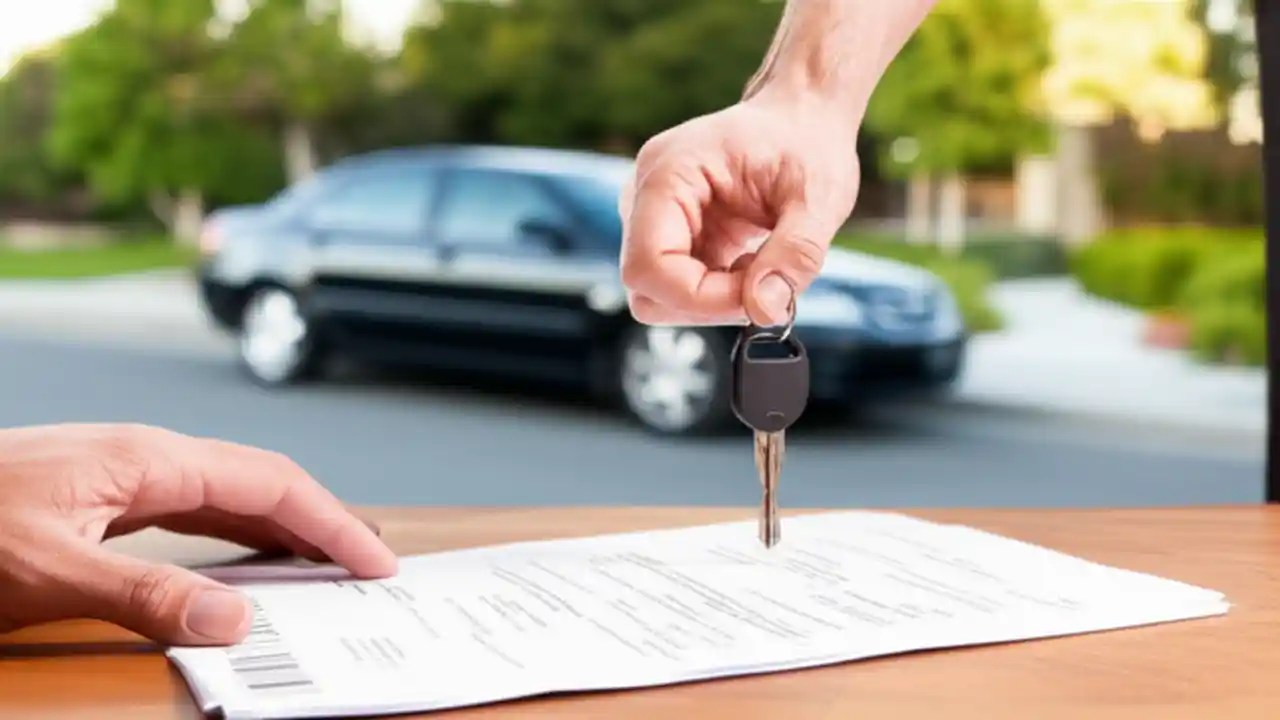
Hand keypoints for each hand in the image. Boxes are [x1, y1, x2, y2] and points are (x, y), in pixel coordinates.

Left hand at [0, 424, 396, 645]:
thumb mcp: (45, 571)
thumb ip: (144, 595)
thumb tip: (236, 617)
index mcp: (145, 460)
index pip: (268, 483)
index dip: (331, 523)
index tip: (374, 560)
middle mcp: (145, 457)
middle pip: (261, 481)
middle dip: (323, 521)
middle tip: (369, 566)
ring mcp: (126, 473)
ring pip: (232, 494)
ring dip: (286, 528)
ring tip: (327, 564)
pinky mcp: (106, 496)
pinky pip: (197, 511)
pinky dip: (242, 535)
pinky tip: (248, 560)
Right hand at [618, 88, 859, 327]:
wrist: (802, 117)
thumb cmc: (808, 143)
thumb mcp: (819, 197)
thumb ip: (794, 255)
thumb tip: (765, 310)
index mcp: (669, 172)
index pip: (648, 266)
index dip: (701, 299)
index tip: (760, 296)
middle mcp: (645, 194)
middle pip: (647, 288)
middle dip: (708, 302)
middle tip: (765, 281)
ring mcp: (652, 216)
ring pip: (659, 295)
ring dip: (714, 298)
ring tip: (761, 263)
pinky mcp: (669, 234)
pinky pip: (679, 286)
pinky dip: (718, 290)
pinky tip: (750, 259)